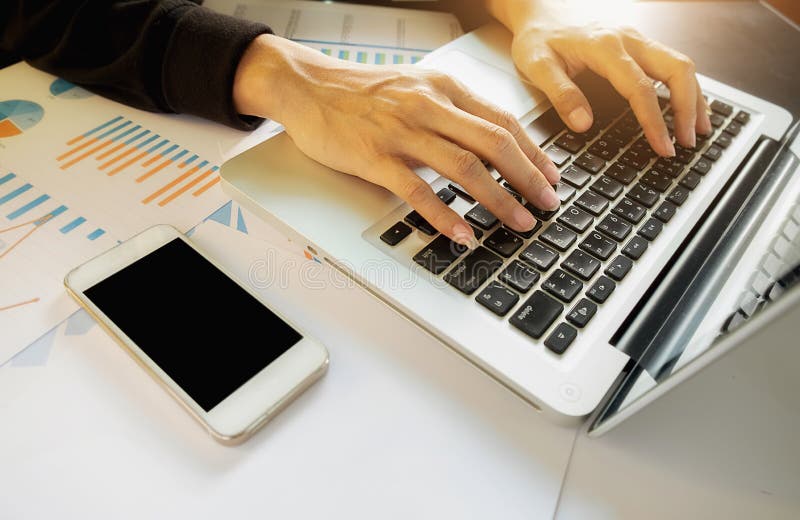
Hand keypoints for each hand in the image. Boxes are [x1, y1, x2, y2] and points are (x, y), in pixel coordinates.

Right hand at [233, 35, 559, 246]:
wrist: (309, 87)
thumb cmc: (363, 93)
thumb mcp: (417, 88)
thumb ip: (451, 111)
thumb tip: (489, 144)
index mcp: (444, 88)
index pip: (504, 122)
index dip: (535, 152)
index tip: (552, 176)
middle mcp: (430, 107)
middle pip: (495, 144)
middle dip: (529, 179)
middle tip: (549, 205)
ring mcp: (403, 132)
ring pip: (465, 168)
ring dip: (499, 200)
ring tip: (520, 223)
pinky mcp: (376, 158)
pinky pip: (418, 191)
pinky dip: (445, 215)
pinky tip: (462, 234)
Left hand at [488, 0, 711, 155]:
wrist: (540, 9)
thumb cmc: (538, 37)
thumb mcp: (537, 65)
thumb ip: (560, 94)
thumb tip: (583, 124)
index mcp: (605, 46)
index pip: (640, 88)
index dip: (655, 121)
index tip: (663, 147)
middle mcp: (629, 38)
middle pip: (677, 69)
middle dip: (688, 108)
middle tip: (687, 143)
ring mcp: (638, 38)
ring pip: (681, 64)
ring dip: (694, 97)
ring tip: (697, 130)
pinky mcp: (639, 43)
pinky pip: (672, 62)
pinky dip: (684, 87)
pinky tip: (688, 107)